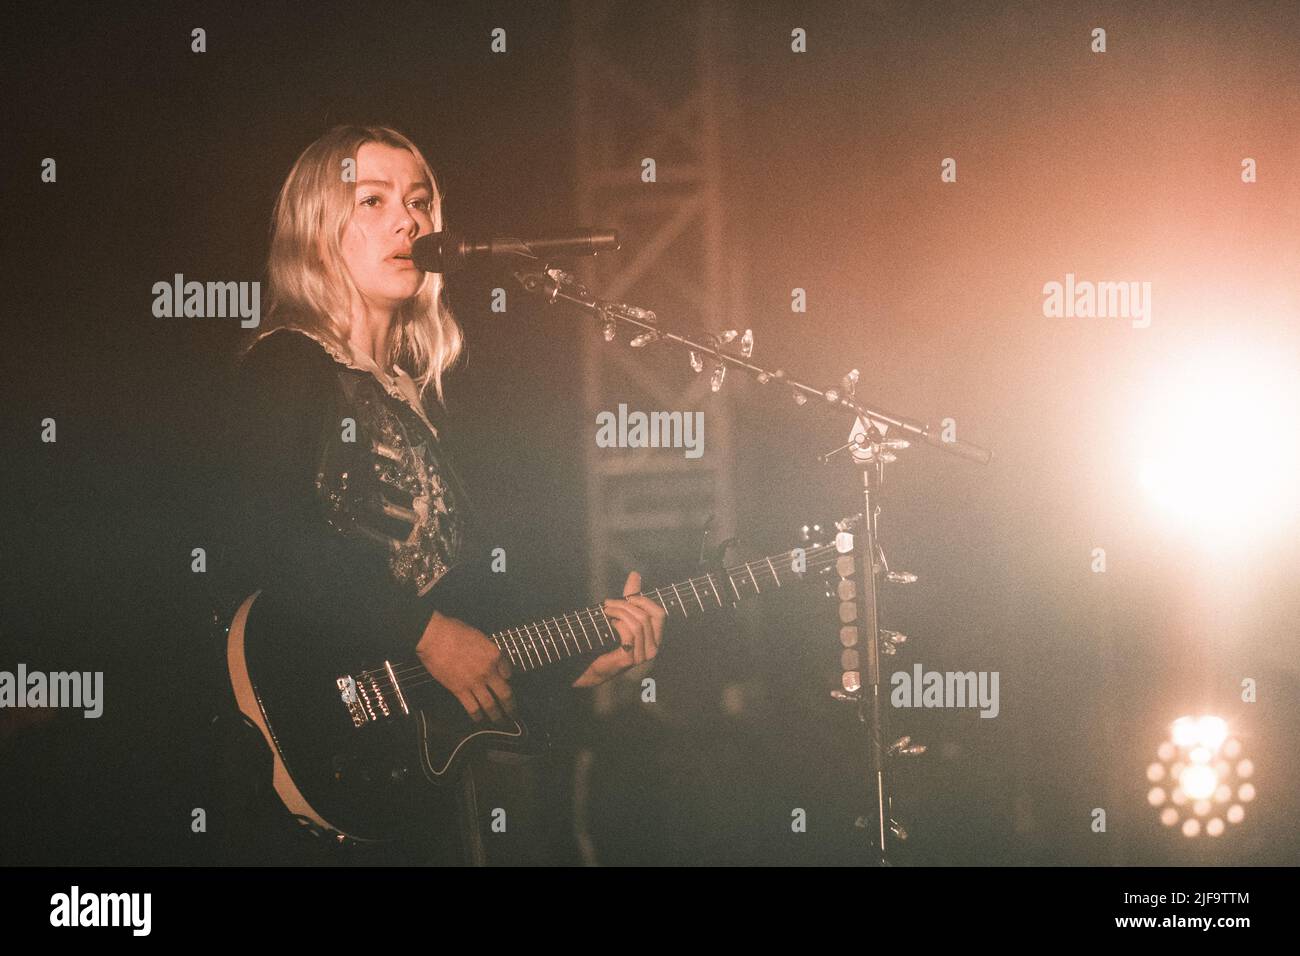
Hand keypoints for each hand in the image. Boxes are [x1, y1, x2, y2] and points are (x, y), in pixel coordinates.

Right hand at [416, 611, 514, 722]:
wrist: (435, 638)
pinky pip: (472, 707)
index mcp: (495, 655)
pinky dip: (477, 716)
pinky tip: (479, 719)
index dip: (508, 678)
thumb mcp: (479, 636)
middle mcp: (488, 672)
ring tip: (500, 721)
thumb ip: (488, 650)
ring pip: (490, 704)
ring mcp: (474, 683)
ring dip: (496, 715)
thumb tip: (491, 658)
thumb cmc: (455, 631)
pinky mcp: (459, 690)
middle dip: (511, 706)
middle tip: (514, 713)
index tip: (507, 682)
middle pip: (505, 693)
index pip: (508, 671)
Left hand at [573, 571, 666, 687]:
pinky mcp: (630, 659)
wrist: (598, 665)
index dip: (645, 602)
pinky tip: (611, 622)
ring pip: (637, 625)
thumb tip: (635, 574)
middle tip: (609, 603)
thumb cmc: (611, 639)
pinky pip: (628, 635)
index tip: (628, 597)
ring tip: (607, 610)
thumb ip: (631, 596)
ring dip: (619, 613)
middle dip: (625, 606)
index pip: (660, 614)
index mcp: (656, 636)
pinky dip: (619, 624)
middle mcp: (654, 647)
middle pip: (646, 617)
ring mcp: (643, 655)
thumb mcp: (623, 614)